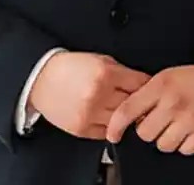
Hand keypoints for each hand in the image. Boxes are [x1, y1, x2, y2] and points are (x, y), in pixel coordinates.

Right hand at [27, 52, 150, 139]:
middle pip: (133, 104)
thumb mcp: (100, 60)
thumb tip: (143, 84)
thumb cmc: (71, 68)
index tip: (151, 89)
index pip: (140, 85)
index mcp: (106, 74)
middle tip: (140, 102)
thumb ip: (122, 72)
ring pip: (121, 121)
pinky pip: (106, 133)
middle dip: (138, 103)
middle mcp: (99, 95)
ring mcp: (89, 113)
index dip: (148, 86)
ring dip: (125, 117)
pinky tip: (108, 118)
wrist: (41, 79)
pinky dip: (110, 127)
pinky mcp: (81, 128)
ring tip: (123, 111)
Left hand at [106, 65, 193, 155]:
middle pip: (144, 133)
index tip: (113, 134)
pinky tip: (190, 130)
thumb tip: (130, 115)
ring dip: (167, 138)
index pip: (127, 110)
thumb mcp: (169, 75)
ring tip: (177, 125)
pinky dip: (185, 143)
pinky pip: (183, 150)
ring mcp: (188, 121)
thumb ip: (148, 93)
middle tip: (160, 121)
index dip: (115, 126)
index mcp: (161, 86)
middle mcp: (173, 104)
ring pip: (162, 145)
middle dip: (149, 129)